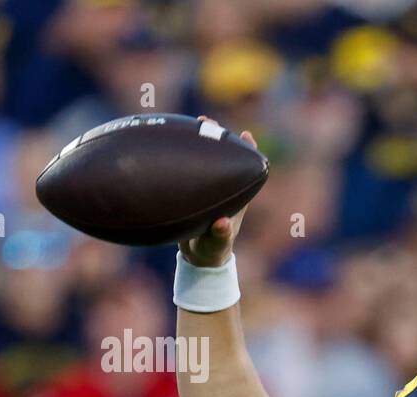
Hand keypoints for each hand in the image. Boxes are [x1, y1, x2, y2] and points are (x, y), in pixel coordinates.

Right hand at [178, 118, 257, 267]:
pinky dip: (181, 153)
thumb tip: (222, 224)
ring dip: (199, 140)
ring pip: (204, 158)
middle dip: (218, 137)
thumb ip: (221, 236)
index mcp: (236, 198)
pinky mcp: (192, 190)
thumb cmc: (213, 249)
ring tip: (191, 122)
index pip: (246, 171)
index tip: (245, 135)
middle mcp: (223, 188)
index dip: (248, 152)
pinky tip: (168, 140)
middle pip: (224, 157)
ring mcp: (208, 187)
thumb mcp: (217, 244)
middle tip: (206, 121)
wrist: (199, 256)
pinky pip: (187, 167)